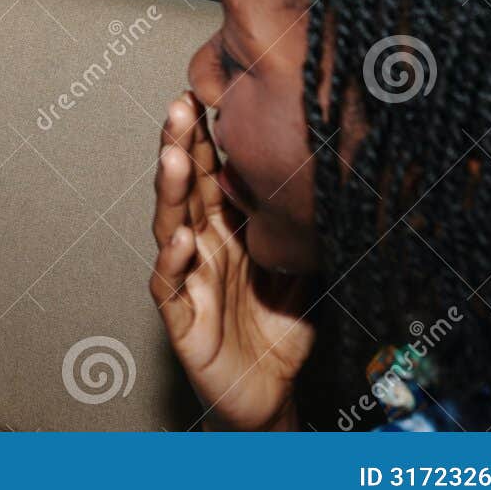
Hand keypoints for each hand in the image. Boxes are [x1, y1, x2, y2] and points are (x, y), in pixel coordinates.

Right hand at [150, 96, 313, 429]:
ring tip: (175, 156)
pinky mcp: (182, 318)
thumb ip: (295, 226)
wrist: (270, 394)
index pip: (210, 173)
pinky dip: (174, 262)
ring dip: (171, 190)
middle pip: (185, 188)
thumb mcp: (300, 266)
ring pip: (170, 226)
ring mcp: (188, 279)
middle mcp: (201, 246)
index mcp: (225, 229)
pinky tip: (180, 239)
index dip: (204, 136)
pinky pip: (172, 287)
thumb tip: (319, 177)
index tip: (202, 95)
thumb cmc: (279, 328)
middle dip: (181, 146)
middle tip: (181, 107)